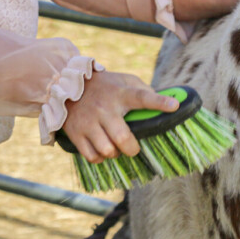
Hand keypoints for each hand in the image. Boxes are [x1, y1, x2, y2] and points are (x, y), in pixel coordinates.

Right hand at [61, 70, 177, 163]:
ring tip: (114, 147)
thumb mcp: (123, 80)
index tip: (174, 106)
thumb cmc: (104, 85)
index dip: (159, 102)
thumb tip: (164, 104)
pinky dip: (100, 158)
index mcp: (121, 93)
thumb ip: (143, 90)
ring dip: (115, 153)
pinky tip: (102, 150)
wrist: (65, 83)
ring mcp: (89, 121)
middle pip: (122, 137)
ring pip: (107, 150)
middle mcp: (105, 108)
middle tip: (133, 147)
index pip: (142, 97)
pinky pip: (92, 156)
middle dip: (131, 148)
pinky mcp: (76, 133)